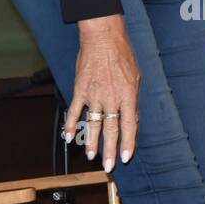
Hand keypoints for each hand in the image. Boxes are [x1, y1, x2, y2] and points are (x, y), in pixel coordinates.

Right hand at [63, 13, 139, 171]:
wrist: (103, 38)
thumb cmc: (122, 55)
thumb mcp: (136, 77)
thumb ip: (132, 99)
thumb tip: (132, 118)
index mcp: (128, 96)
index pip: (129, 125)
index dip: (128, 143)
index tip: (125, 157)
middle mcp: (111, 98)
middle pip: (110, 130)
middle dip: (109, 150)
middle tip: (108, 166)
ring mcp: (94, 95)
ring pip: (92, 124)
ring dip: (91, 142)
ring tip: (91, 156)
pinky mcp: (80, 90)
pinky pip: (74, 111)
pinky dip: (70, 124)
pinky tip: (68, 136)